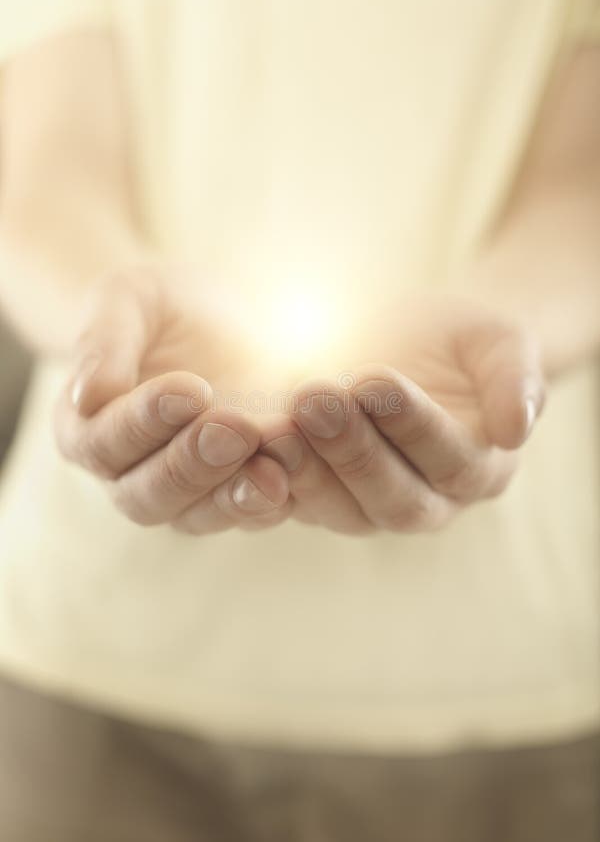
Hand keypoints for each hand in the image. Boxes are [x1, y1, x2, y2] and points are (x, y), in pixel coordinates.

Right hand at [55, 264, 291, 531]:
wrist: (215, 318)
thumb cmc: (160, 304)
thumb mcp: (129, 298)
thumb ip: (104, 341)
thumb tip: (88, 397)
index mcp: (85, 428)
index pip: (104, 442)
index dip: (144, 422)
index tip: (190, 389)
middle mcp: (127, 474)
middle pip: (148, 495)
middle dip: (193, 464)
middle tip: (237, 428)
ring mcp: (185, 491)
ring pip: (200, 515)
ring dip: (236, 493)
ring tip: (274, 463)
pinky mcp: (236, 489)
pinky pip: (250, 511)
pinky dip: (275, 498)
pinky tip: (301, 474)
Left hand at [258, 293, 545, 534]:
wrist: (417, 344)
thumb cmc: (464, 339)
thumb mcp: (499, 341)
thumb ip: (516, 379)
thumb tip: (517, 428)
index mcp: (479, 471)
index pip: (451, 460)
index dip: (413, 424)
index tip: (374, 380)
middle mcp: (429, 502)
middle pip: (394, 498)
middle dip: (352, 451)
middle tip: (313, 399)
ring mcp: (370, 506)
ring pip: (341, 510)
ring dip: (307, 469)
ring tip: (276, 423)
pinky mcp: (322, 496)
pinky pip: (296, 500)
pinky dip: (271, 477)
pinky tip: (246, 440)